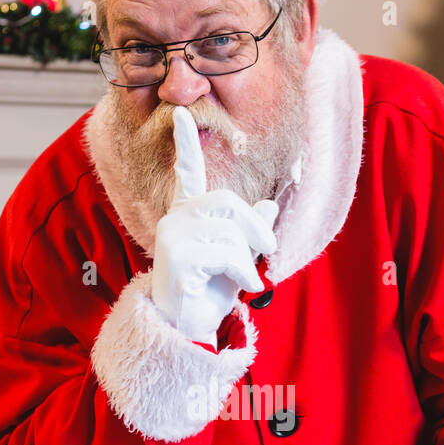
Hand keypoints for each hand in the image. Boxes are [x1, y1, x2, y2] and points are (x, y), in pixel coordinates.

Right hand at [150, 107, 277, 344]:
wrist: (189, 330)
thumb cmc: (210, 294)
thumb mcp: (239, 259)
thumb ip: (251, 232)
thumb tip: (271, 206)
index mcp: (187, 214)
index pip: (187, 173)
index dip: (186, 144)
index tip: (180, 114)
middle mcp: (176, 219)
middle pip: (228, 201)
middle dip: (255, 227)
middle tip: (269, 251)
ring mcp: (172, 236)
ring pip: (230, 229)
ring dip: (248, 257)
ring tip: (248, 279)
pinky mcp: (177, 256)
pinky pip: (226, 252)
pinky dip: (244, 271)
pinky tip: (244, 286)